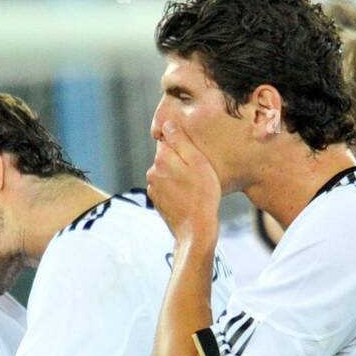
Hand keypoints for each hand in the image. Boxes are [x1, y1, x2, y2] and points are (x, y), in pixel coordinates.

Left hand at [146, 121, 220, 244]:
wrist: (196, 230)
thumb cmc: (203, 196)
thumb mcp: (198, 163)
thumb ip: (180, 141)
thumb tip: (167, 124)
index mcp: (162, 158)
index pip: (169, 141)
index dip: (184, 147)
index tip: (195, 157)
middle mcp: (152, 171)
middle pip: (167, 158)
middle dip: (181, 162)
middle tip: (199, 174)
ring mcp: (153, 188)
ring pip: (167, 174)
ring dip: (178, 177)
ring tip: (195, 189)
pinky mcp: (157, 201)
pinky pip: (167, 189)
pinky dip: (176, 191)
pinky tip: (189, 198)